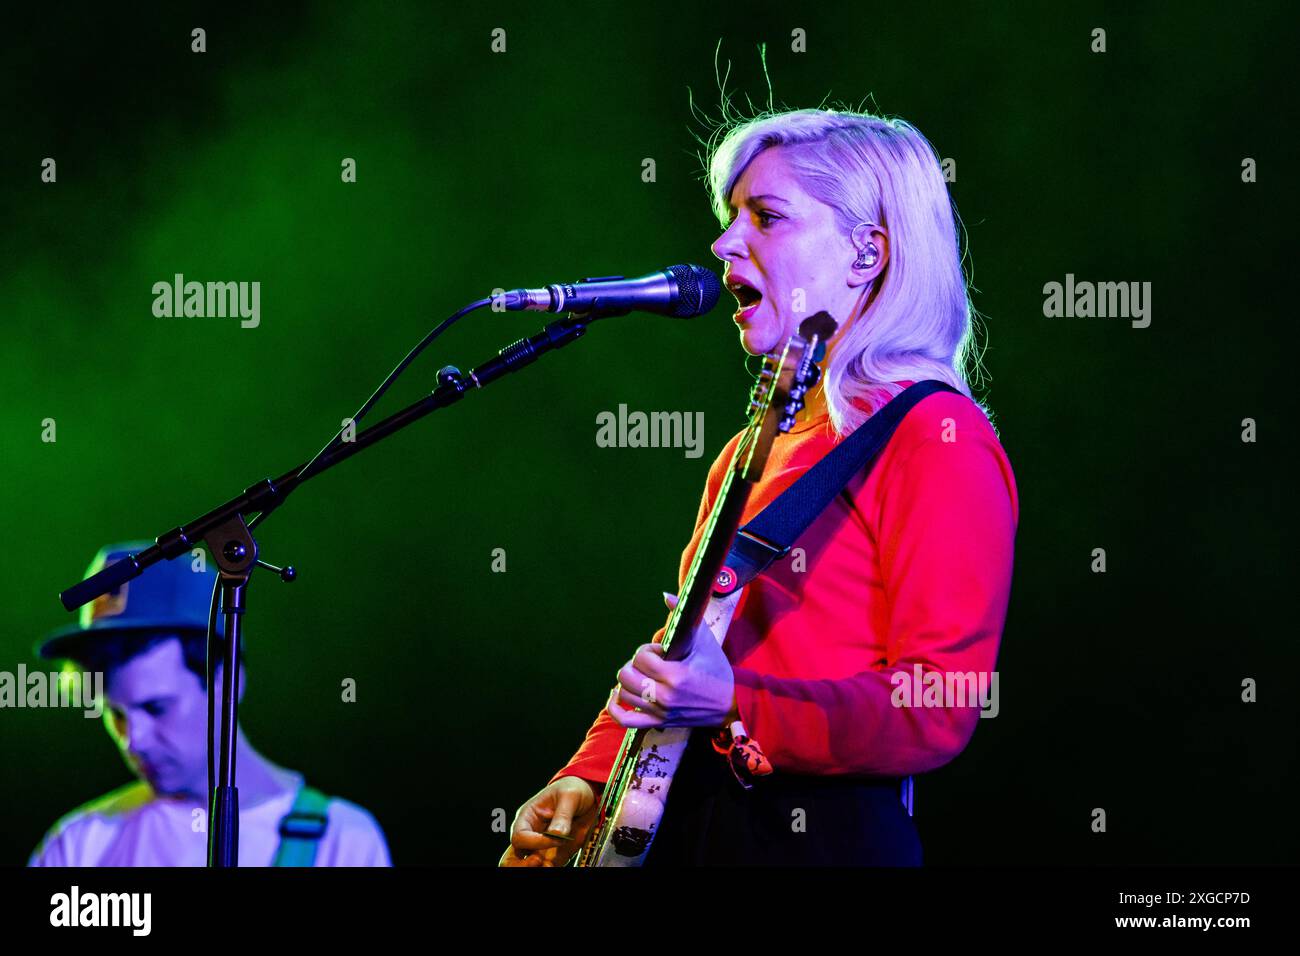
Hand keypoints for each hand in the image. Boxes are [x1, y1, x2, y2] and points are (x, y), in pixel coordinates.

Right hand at [498, 776, 598, 866]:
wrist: (589, 795)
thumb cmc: (573, 789)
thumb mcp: (570, 795)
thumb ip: (562, 814)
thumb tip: (557, 834)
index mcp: (527, 816)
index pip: (520, 836)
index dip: (535, 842)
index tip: (556, 839)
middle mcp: (531, 834)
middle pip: (513, 857)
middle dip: (522, 864)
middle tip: (539, 862)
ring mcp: (542, 847)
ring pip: (529, 865)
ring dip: (538, 868)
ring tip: (550, 865)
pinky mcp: (555, 854)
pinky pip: (549, 866)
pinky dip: (551, 868)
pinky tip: (555, 865)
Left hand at [606, 592, 736, 728]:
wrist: (730, 702)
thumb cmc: (717, 669)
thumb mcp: (704, 640)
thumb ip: (683, 616)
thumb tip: (666, 596)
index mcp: (675, 675)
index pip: (640, 658)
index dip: (647, 650)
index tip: (661, 651)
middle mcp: (664, 696)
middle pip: (626, 675)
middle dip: (635, 664)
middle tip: (651, 663)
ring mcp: (660, 712)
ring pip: (624, 694)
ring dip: (629, 680)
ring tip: (643, 675)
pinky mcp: (658, 722)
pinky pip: (625, 720)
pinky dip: (615, 708)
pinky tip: (617, 694)